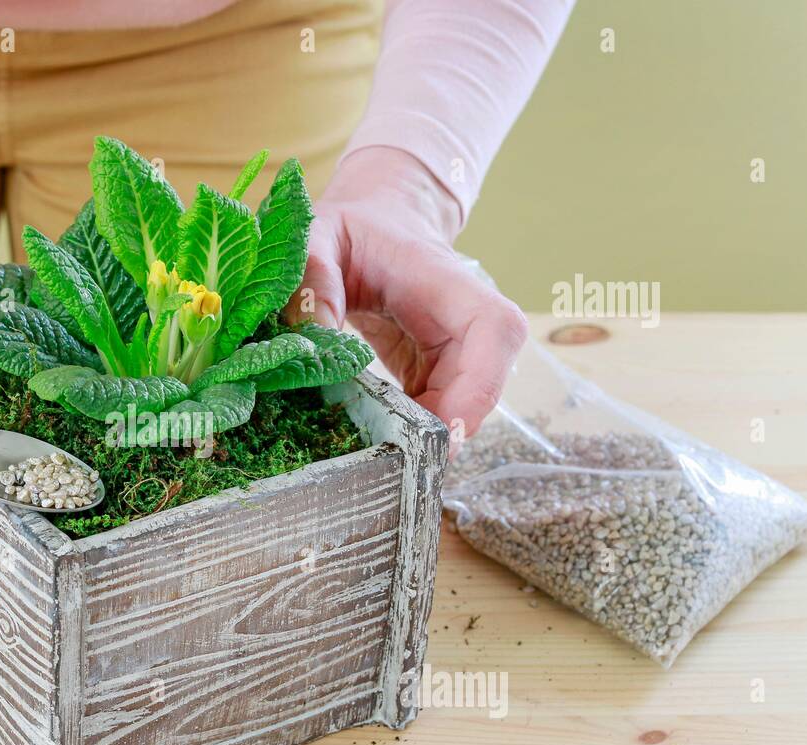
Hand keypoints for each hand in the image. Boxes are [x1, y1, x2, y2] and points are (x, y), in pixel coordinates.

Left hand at [288, 146, 527, 445]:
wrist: (374, 224)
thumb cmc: (352, 228)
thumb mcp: (319, 237)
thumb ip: (312, 278)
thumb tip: (312, 342)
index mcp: (445, 281)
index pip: (495, 330)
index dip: (481, 385)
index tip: (445, 429)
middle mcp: (464, 320)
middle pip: (482, 384)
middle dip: (444, 427)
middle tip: (390, 459)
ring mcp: (455, 351)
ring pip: (461, 407)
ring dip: (423, 436)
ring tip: (374, 451)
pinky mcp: (436, 372)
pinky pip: (436, 412)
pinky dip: (409, 433)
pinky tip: (372, 438)